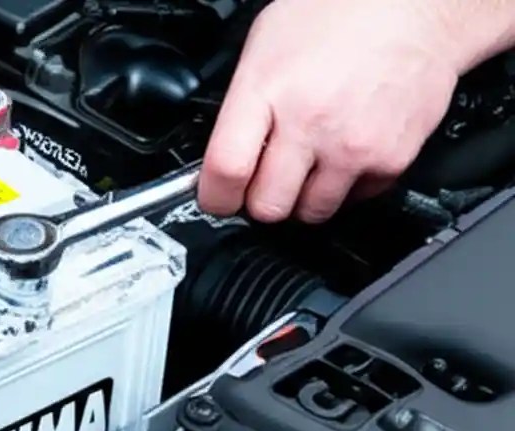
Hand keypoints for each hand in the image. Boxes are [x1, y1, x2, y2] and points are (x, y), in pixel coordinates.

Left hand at [198, 0, 461, 223]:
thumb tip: (225, 150)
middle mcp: (311, 123)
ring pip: (312, 212)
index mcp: (268, 91)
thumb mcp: (265, 48)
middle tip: (266, 180)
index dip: (215, 196)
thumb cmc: (339, 14)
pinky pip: (356, 199)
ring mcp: (353, 146)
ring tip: (309, 163)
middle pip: (268, 206)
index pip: (226, 171)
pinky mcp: (392, 159)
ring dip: (304, 197)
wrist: (414, 5)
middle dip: (261, 199)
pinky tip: (345, 152)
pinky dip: (346, 186)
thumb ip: (243, 106)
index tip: (217, 198)